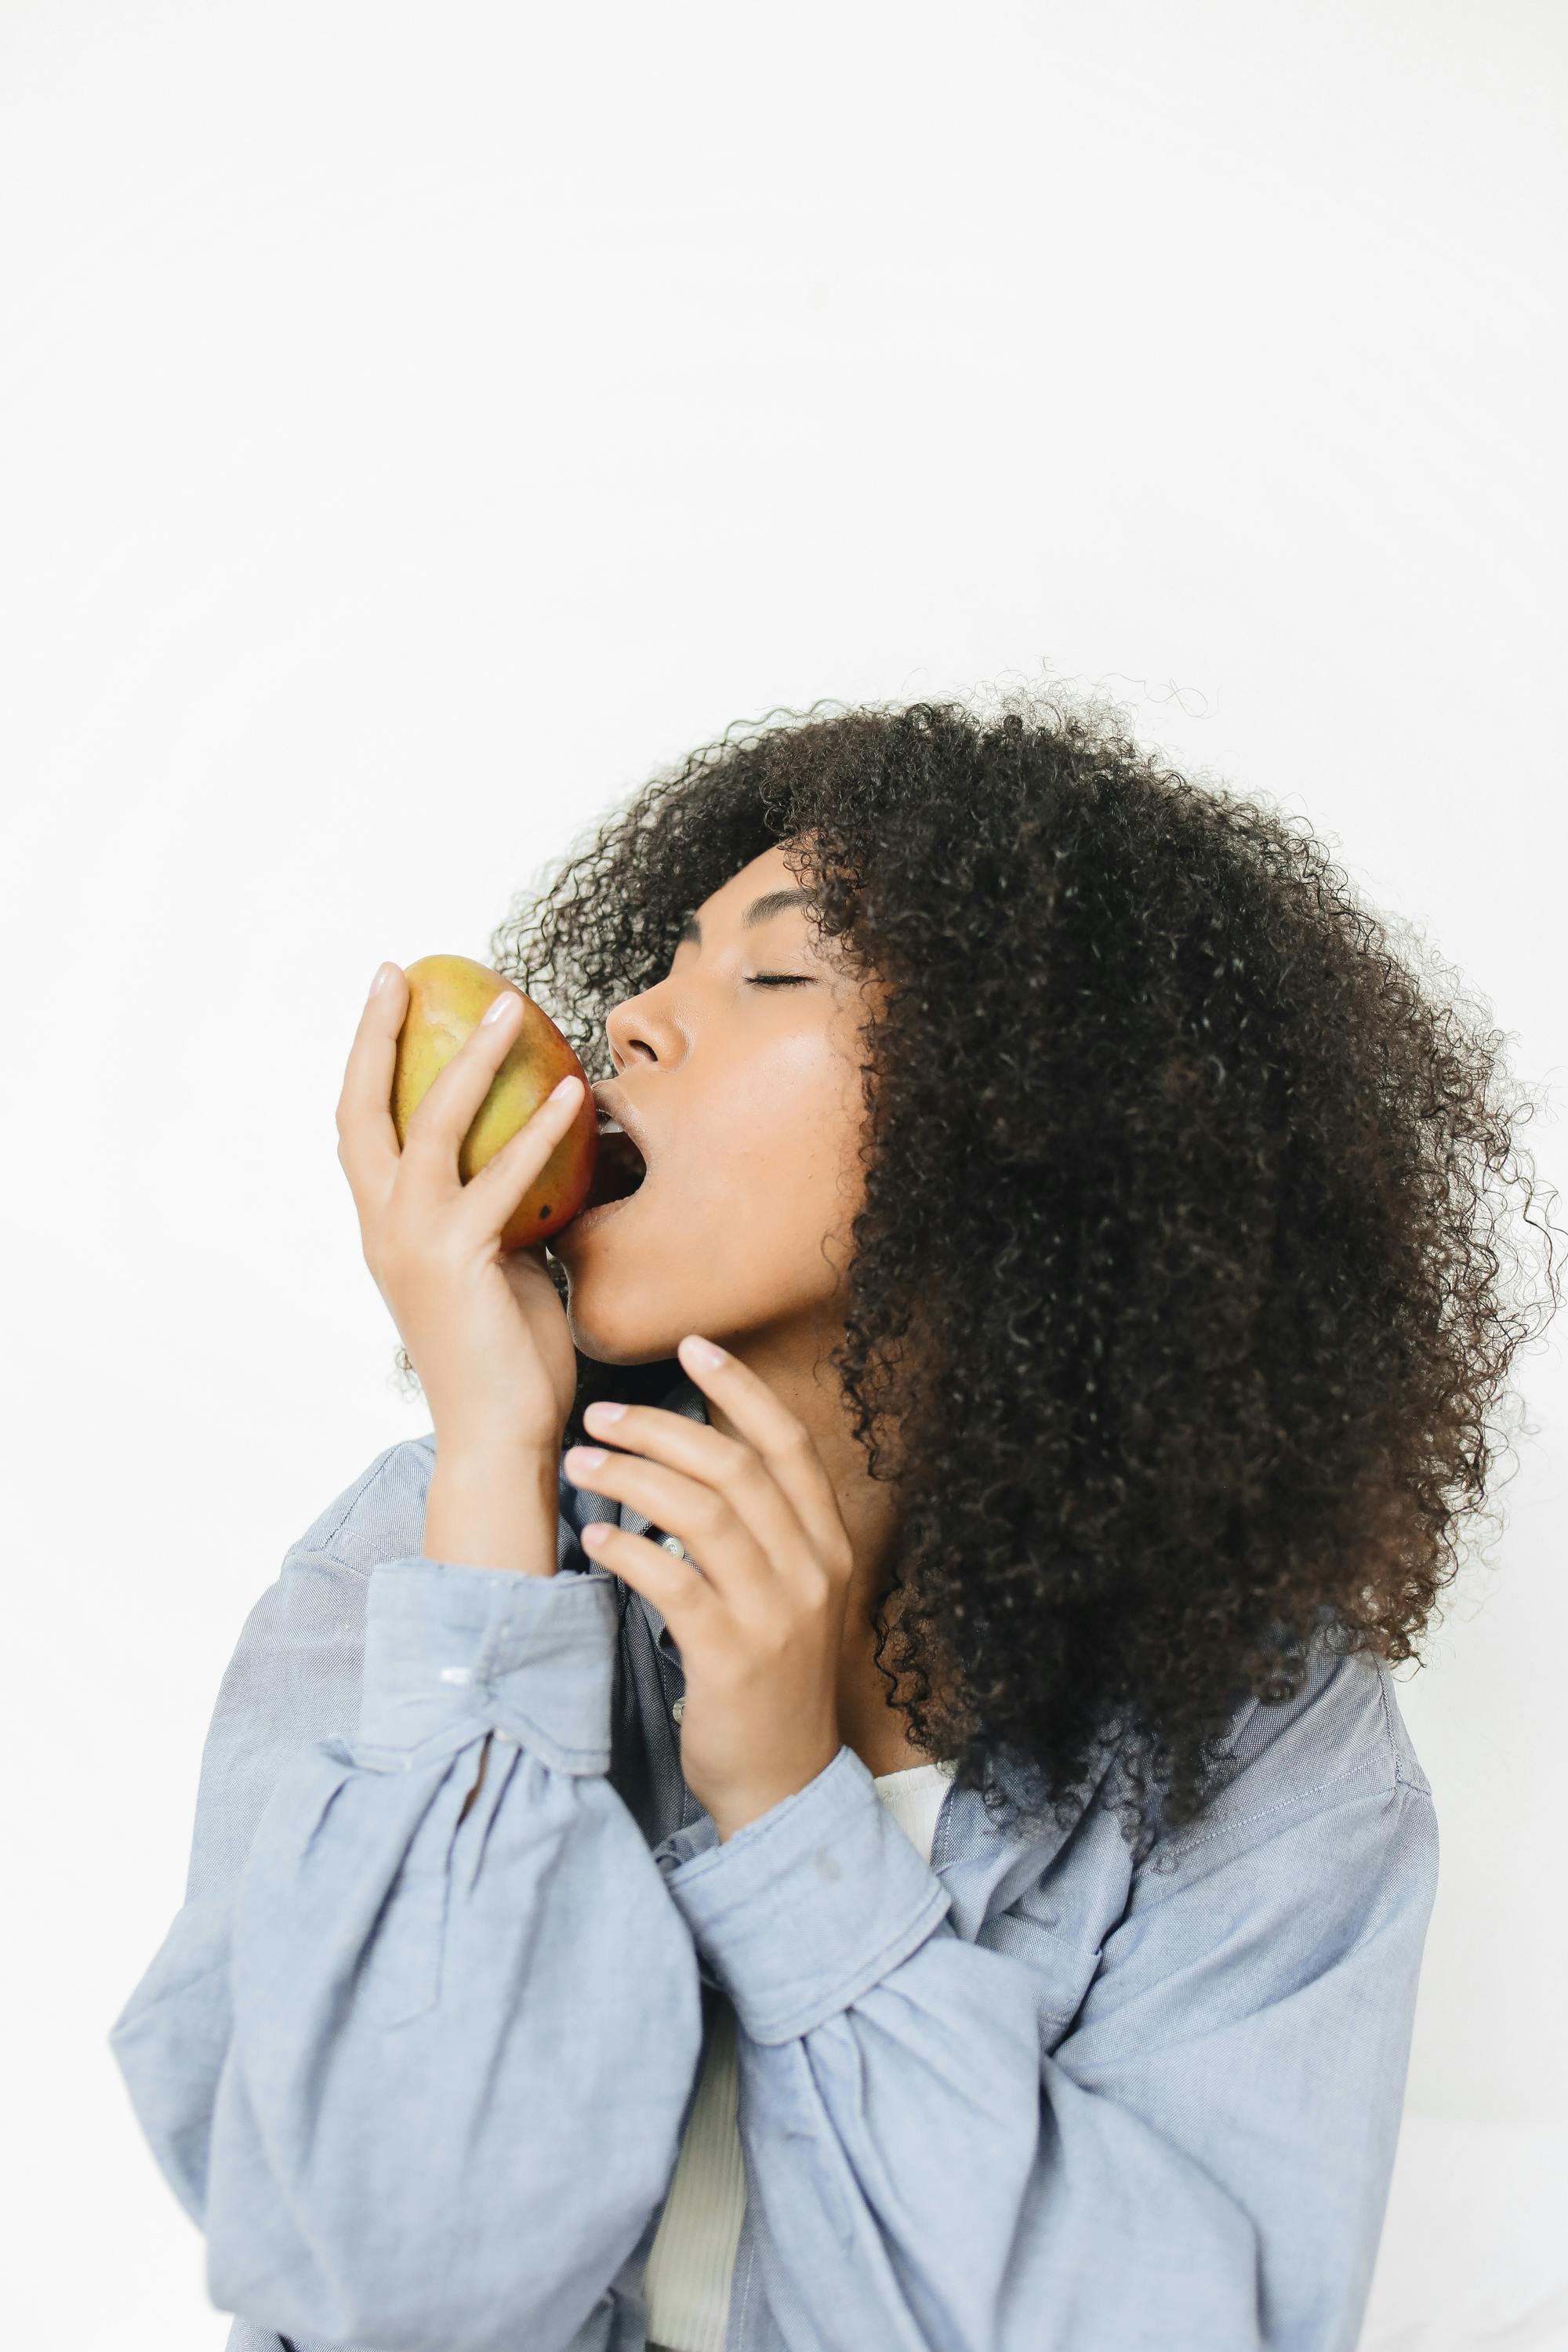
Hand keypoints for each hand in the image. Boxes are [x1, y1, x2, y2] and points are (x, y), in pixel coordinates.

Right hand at [335, 962, 583, 1455]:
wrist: (501, 1437)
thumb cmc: (508, 1357)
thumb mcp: (502, 1265)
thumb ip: (504, 1212)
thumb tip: (545, 1160)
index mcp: (385, 1225)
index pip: (360, 1124)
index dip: (365, 1056)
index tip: (387, 994)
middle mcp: (383, 1226)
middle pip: (363, 1107)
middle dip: (376, 1031)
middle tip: (402, 970)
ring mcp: (413, 1242)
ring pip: (431, 1126)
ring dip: (471, 1058)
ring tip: (512, 1005)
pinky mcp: (456, 1262)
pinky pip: (501, 1181)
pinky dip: (538, 1133)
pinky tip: (572, 1096)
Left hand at [563, 1335, 852, 1840]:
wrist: (782, 1784)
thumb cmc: (768, 1680)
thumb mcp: (786, 1595)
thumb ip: (758, 1531)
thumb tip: (690, 1456)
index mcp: (829, 1545)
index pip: (789, 1444)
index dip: (741, 1388)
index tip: (693, 1344)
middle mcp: (813, 1571)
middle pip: (737, 1468)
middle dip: (660, 1427)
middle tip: (597, 1413)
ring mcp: (777, 1615)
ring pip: (704, 1514)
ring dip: (632, 1476)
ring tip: (579, 1462)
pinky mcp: (733, 1657)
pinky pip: (674, 1583)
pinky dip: (629, 1550)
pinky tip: (593, 1537)